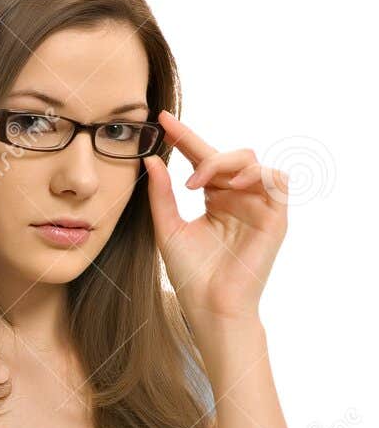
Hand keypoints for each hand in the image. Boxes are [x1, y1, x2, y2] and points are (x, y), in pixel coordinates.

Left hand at [144, 110, 288, 332]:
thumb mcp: (168, 230)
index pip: (201, 159)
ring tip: (201, 183)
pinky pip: (277, 179)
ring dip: (226, 163)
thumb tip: (150, 160)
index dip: (184, 137)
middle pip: (229, 155)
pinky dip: (257, 174)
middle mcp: (238, 198)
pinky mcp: (276, 218)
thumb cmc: (191, 276)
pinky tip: (234, 185)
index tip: (160, 119)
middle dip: (205, 153)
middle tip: (186, 175)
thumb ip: (161, 195)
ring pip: (251, 161)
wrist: (210, 308)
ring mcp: (258, 206)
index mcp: (214, 198)